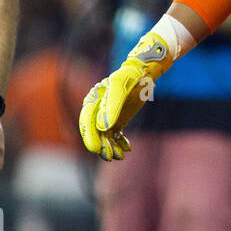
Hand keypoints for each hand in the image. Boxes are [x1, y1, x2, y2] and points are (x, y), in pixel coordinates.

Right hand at [78, 30, 171, 160]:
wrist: (143, 73)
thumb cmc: (130, 77)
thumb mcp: (120, 88)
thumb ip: (111, 106)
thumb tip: (103, 127)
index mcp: (93, 100)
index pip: (87, 121)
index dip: (90, 136)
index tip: (95, 149)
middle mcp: (98, 109)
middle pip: (96, 132)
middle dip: (102, 145)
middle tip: (110, 157)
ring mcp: (108, 116)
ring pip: (106, 136)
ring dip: (112, 147)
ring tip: (120, 156)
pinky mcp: (118, 119)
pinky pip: (116, 135)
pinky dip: (121, 143)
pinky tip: (127, 149)